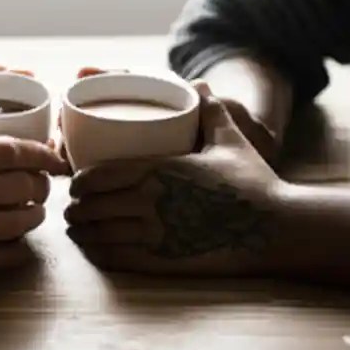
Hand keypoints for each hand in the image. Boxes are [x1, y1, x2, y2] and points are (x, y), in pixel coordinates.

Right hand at [0, 136, 65, 263]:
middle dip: (39, 184)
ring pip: (8, 226)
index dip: (39, 154)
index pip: (6, 153)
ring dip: (31, 217)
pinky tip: (17, 247)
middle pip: (16, 189)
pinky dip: (9, 252)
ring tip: (35, 209)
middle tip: (46, 179)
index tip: (54, 154)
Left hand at [65, 83, 284, 274]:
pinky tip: (93, 249)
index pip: (98, 175)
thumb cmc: (253, 184)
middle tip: (73, 207)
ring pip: (97, 234)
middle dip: (76, 208)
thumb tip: (200, 86)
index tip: (78, 182)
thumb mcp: (230, 140)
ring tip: (77, 229)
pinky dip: (96, 253)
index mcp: (159, 169)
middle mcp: (149, 202)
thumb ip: (210, 112)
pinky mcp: (161, 263)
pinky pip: (114, 259)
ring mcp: (154, 235)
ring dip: (81, 232)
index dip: (80, 181)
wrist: (275, 230)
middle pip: (90, 206)